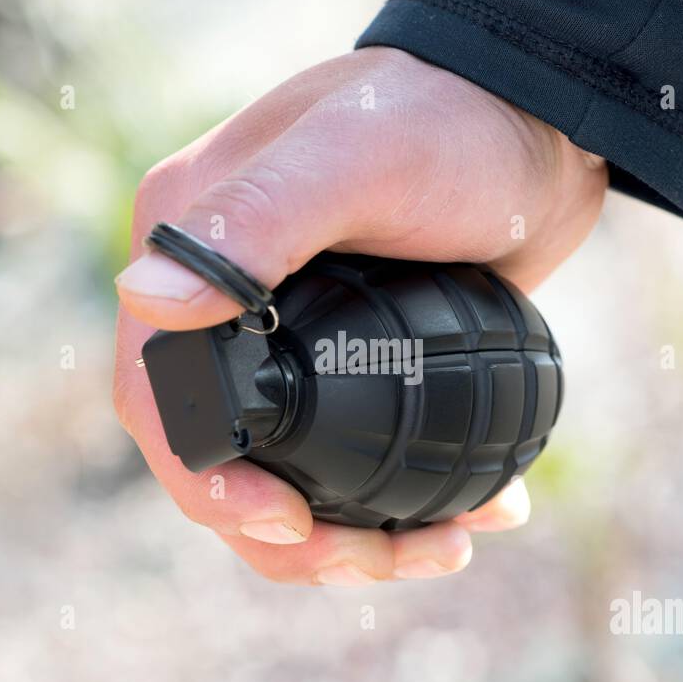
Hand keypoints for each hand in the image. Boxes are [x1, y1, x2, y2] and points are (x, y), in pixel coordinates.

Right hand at [114, 47, 605, 585]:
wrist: (538, 120)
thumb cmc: (446, 120)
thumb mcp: (355, 157)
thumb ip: (254, 222)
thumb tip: (144, 300)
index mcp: (187, 244)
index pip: (157, 391)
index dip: (200, 475)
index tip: (286, 522)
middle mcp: (222, 297)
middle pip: (216, 451)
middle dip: (286, 533)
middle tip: (376, 562)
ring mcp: (286, 334)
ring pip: (288, 467)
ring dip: (353, 534)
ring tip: (444, 551)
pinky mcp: (354, 359)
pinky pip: (355, 450)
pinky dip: (404, 498)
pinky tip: (478, 516)